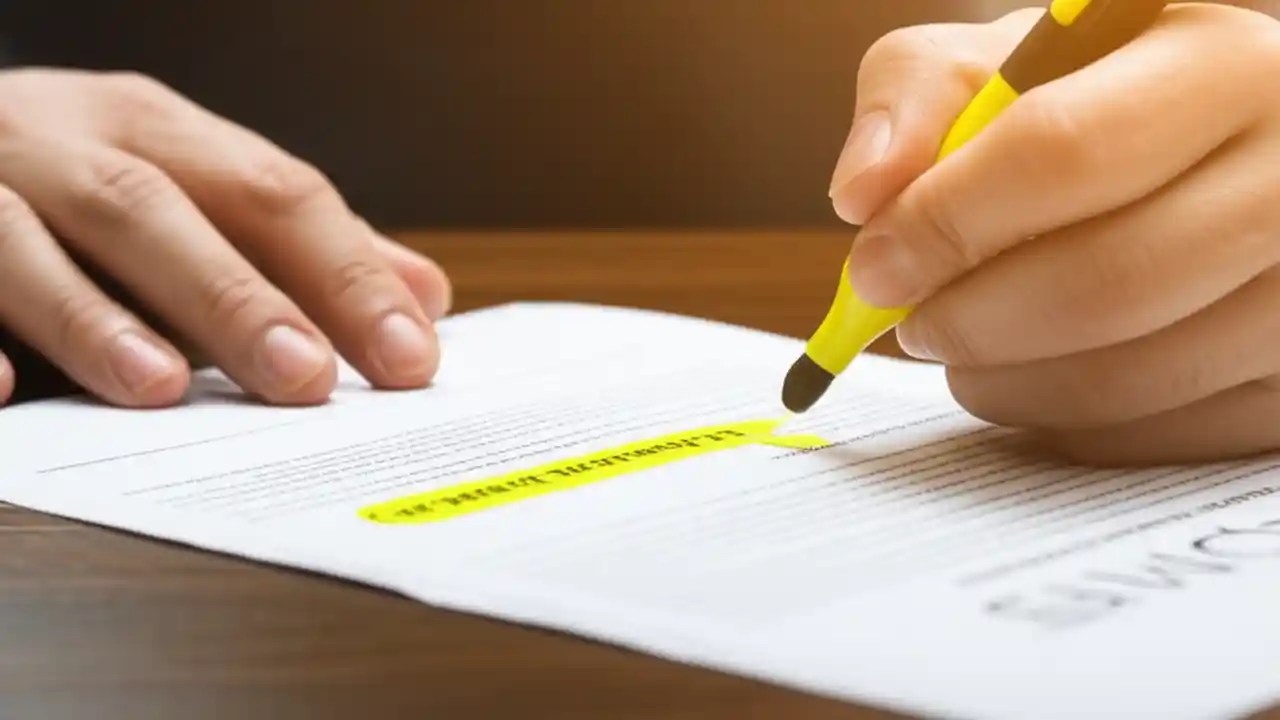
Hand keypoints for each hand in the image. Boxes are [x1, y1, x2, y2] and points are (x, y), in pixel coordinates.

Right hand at [0, 69, 450, 407]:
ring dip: (95, 317)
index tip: (410, 357)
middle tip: (305, 378)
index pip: (273, 193)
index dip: (345, 275)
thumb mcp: (196, 190)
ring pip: (28, 241)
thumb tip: (425, 297)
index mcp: (156, 130)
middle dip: (234, 296)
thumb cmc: (85, 180)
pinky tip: (1, 389)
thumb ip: (301, 249)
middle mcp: (65, 143)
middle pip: (155, 211)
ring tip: (164, 386)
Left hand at [829, 4, 1279, 465]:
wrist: (1211, 159)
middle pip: (1106, 281)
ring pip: (1128, 377)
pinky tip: (1033, 375)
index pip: (1065, 150)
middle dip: (969, 318)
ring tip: (961, 347)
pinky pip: (1155, 438)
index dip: (947, 220)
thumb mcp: (1006, 61)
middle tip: (910, 324)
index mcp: (1221, 65)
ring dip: (1001, 380)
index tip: (876, 264)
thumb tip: (862, 194)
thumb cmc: (1091, 106)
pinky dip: (1061, 421)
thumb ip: (920, 95)